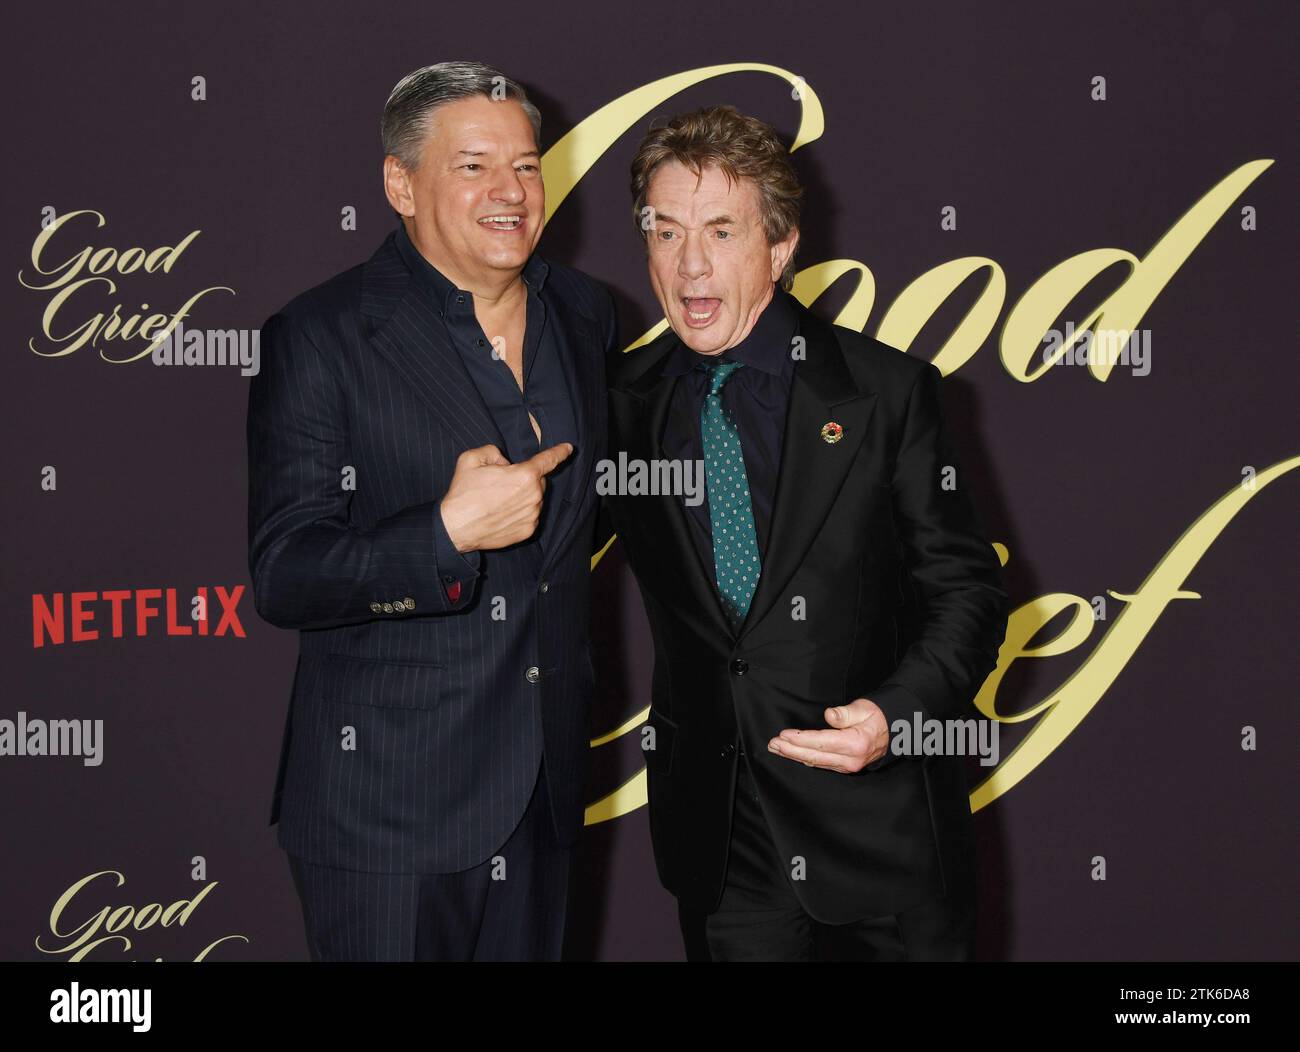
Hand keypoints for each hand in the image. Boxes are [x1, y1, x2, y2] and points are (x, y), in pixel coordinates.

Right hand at [439, 442, 573, 552]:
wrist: (455, 527)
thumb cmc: (463, 494)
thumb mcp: (471, 459)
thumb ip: (493, 451)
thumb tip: (504, 462)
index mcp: (524, 475)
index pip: (548, 460)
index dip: (559, 452)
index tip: (568, 448)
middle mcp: (534, 496)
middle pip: (537, 481)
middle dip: (524, 478)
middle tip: (500, 483)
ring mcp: (532, 515)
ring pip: (534, 499)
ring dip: (522, 496)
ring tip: (497, 501)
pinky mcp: (528, 530)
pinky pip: (530, 515)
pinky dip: (520, 512)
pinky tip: (502, 513)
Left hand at [767, 698, 889, 771]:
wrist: (894, 730)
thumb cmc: (878, 716)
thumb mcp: (865, 708)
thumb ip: (846, 713)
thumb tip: (830, 715)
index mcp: (855, 744)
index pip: (821, 742)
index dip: (801, 739)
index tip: (784, 735)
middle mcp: (851, 759)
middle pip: (815, 756)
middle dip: (791, 750)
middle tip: (773, 744)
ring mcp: (848, 766)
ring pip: (816, 762)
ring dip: (794, 755)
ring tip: (777, 748)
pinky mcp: (845, 766)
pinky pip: (822, 763)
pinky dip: (805, 758)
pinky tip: (794, 754)